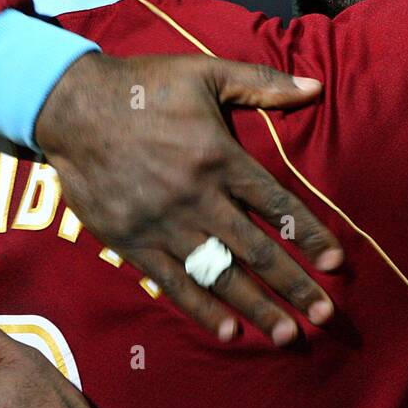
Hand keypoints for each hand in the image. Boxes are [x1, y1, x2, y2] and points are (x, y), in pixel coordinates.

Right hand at [34, 52, 343, 345]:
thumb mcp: (206, 73)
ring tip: (287, 335)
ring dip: (256, 308)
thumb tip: (316, 86)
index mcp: (220, 157)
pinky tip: (228, 330)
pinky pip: (173, 282)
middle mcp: (197, 197)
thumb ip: (261, 83)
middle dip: (293, 286)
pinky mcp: (132, 241)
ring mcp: (163, 224)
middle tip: (325, 317)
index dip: (309, 236)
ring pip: (219, 275)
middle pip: (256, 251)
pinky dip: (201, 308)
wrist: (71, 106)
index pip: (277, 205)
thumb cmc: (144, 86)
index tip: (336, 264)